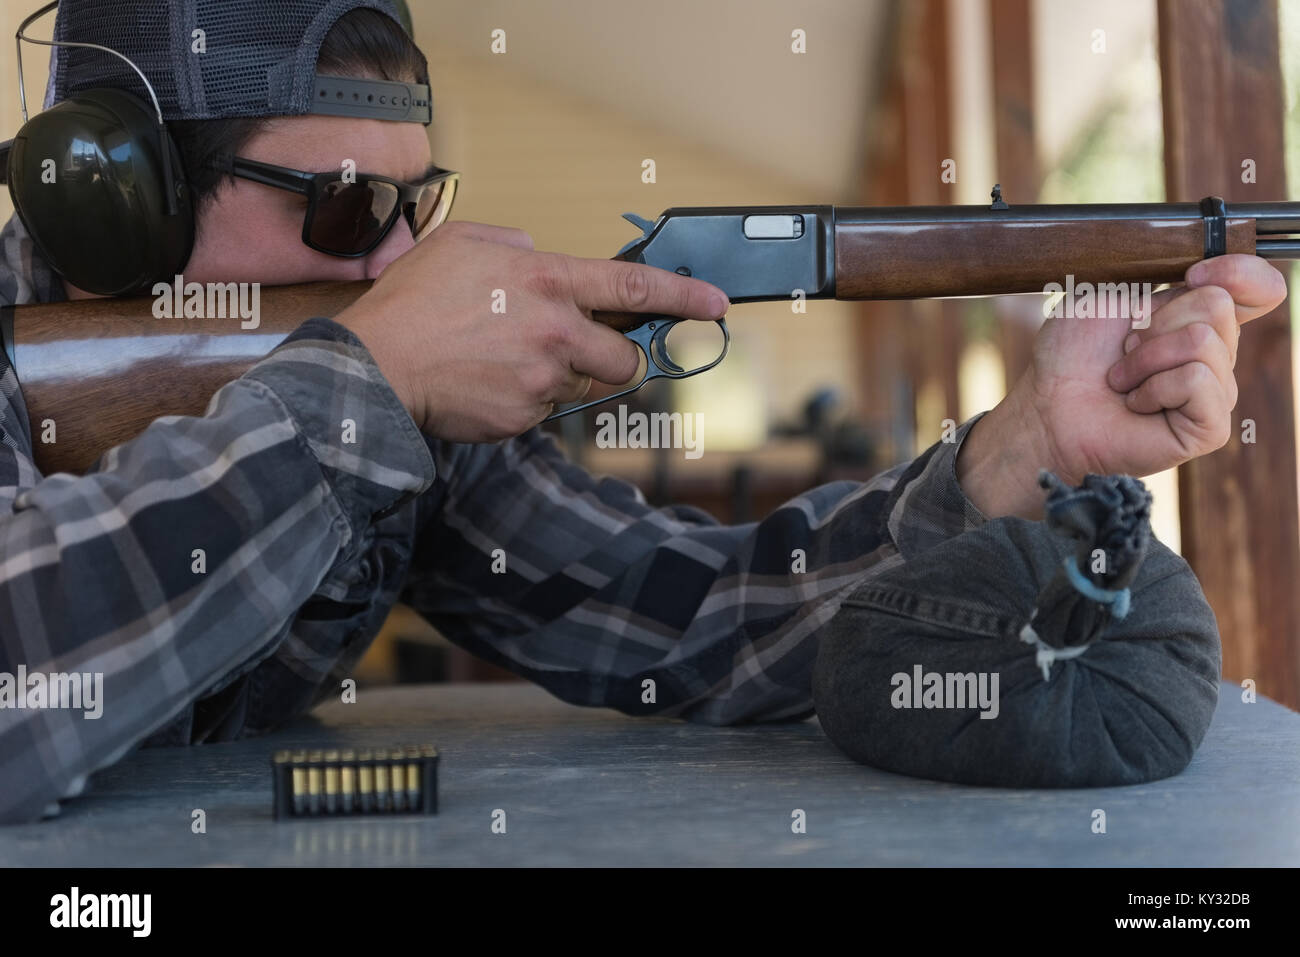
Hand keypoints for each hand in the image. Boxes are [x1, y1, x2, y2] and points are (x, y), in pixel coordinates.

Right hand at [333, 221, 728, 441]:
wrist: (375, 367)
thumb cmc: (413, 301)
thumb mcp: (464, 243)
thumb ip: (518, 247)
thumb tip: (545, 259)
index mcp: (547, 281)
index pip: (635, 287)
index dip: (683, 295)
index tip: (716, 303)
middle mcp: (555, 331)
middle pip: (625, 359)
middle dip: (613, 357)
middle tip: (575, 348)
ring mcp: (542, 379)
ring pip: (582, 386)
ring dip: (560, 376)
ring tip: (504, 360)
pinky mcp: (525, 417)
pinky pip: (545, 411)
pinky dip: (525, 399)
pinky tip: (487, 383)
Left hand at [958, 255, 1286, 518]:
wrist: (1047, 408)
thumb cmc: (1072, 355)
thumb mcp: (1108, 295)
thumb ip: (1160, 273)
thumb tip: (1208, 271)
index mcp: (1199, 320)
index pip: (1261, 286)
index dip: (1238, 272)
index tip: (1191, 274)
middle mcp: (1216, 356)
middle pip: (1217, 305)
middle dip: (1155, 323)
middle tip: (1125, 350)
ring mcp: (1216, 392)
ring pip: (1202, 342)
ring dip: (1145, 358)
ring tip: (1122, 379)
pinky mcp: (1210, 427)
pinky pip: (1195, 380)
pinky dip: (1152, 387)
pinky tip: (1135, 404)